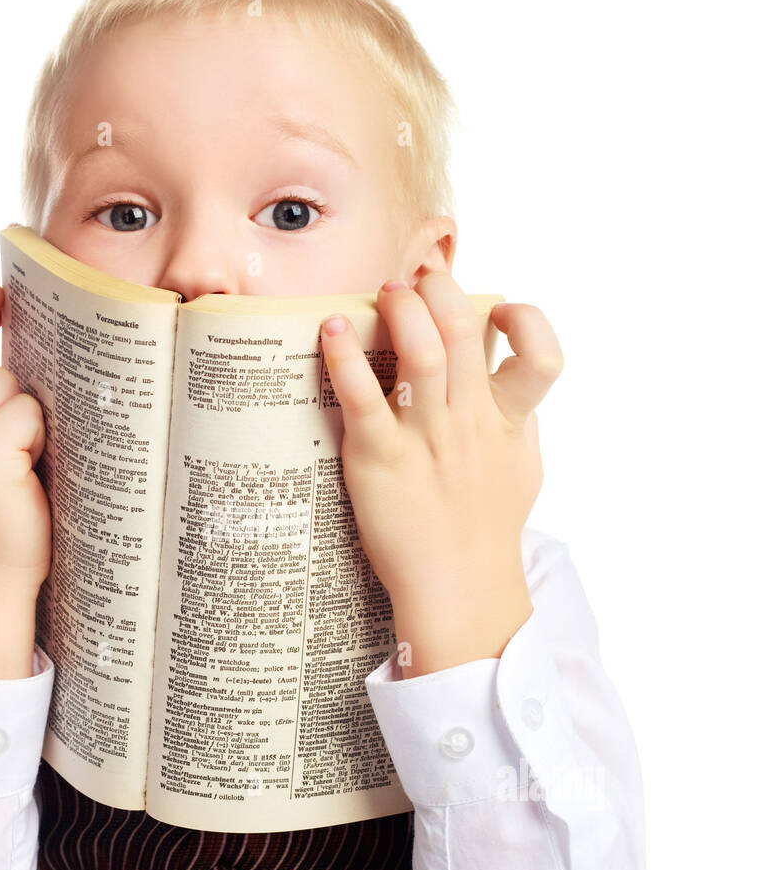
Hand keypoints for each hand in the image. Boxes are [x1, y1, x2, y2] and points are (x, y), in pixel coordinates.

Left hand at [318, 272, 562, 670]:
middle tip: (415, 280)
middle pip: (464, 329)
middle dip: (439, 289)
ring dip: (400, 308)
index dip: (523, 317)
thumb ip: (518, 419)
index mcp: (510, 420)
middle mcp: (472, 420)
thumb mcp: (521, 468)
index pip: (541, 352)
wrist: (460, 589)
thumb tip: (511, 381)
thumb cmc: (487, 529)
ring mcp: (428, 437)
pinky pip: (362, 395)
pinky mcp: (382, 458)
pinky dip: (343, 356)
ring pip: (421, 350)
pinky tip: (328, 331)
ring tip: (384, 293)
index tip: (496, 306)